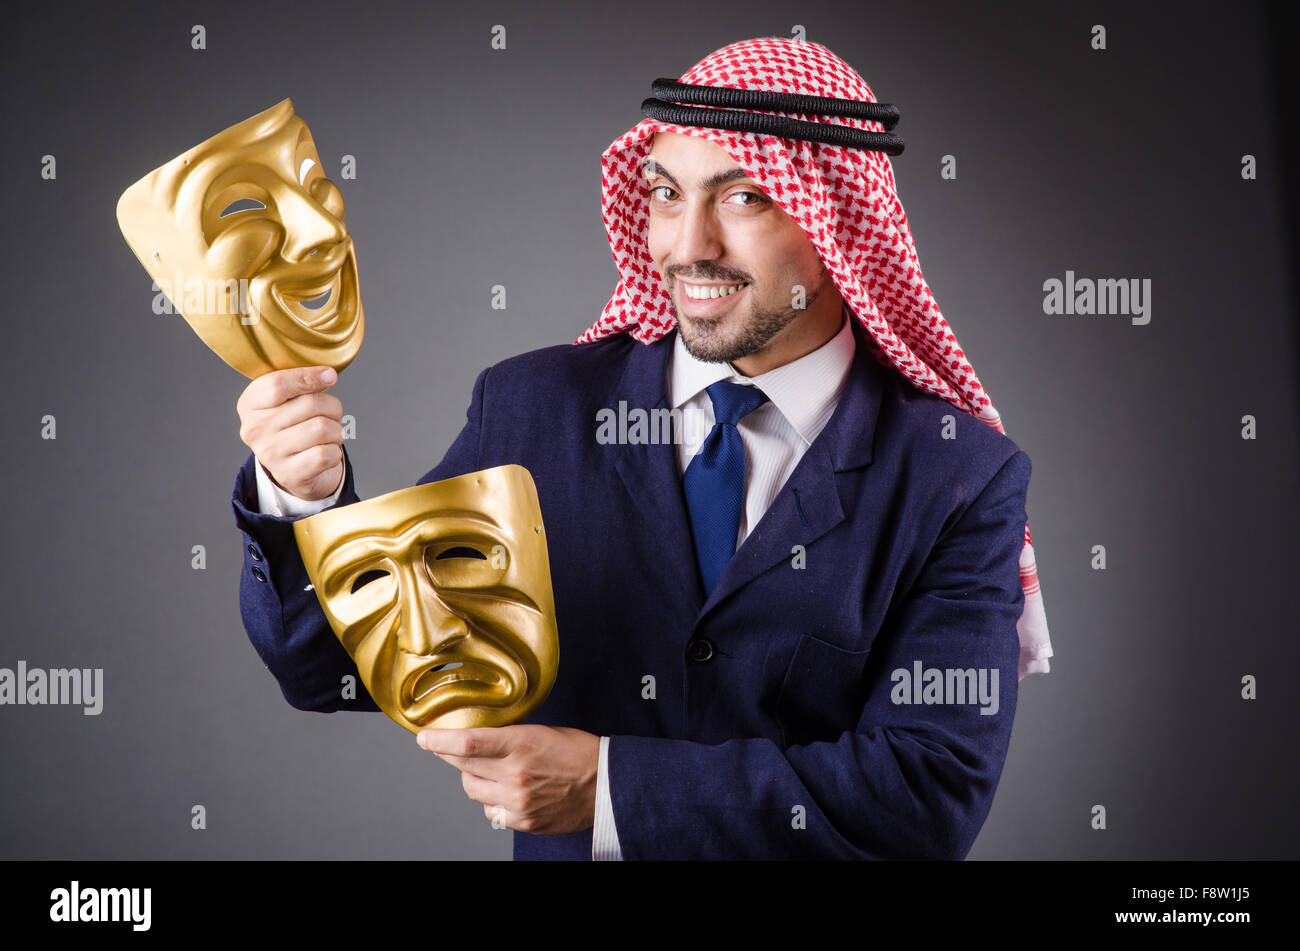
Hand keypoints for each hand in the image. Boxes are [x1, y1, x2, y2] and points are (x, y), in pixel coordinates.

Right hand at [236, 365, 344, 500]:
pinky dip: (336, 451)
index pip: (278, 384)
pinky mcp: (289, 474)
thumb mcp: (286, 400)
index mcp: (250, 404)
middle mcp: (255, 429)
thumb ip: (299, 383)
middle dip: (332, 407)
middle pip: (310, 404)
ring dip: (337, 430)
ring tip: (330, 433)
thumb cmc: (293, 425)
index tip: (330, 376)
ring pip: (322, 429)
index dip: (309, 376)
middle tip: (331, 414)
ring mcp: (270, 454)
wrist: (293, 469)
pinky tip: (327, 450)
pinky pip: (326, 454)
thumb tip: (328, 375)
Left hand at [418, 725, 599, 834]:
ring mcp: (517, 801)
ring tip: (489, 771)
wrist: (606, 784)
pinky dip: (492, 802)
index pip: (467, 743)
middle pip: (462, 767)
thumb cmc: (579, 753)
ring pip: (473, 790)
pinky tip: (503, 793)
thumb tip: (479, 736)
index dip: (439, 741)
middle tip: (445, 749)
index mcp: (520, 744)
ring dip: (472, 779)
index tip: (424, 737)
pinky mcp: (522, 821)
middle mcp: (514, 774)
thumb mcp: (542, 731)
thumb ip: (509, 736)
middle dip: (449, 756)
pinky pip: (491, 812)